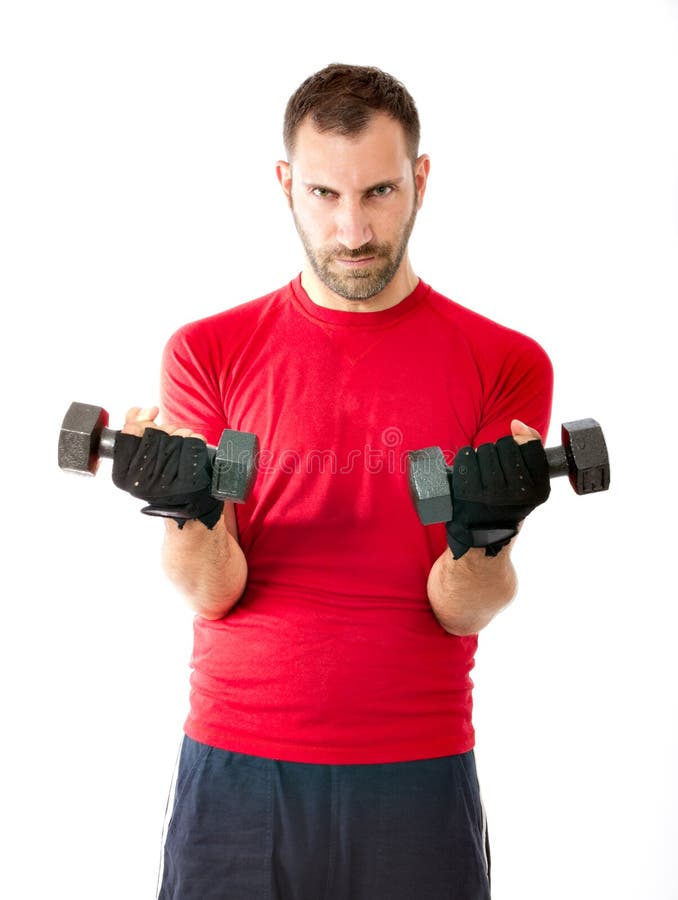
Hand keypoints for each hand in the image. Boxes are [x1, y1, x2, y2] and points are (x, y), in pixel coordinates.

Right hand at [112, 406, 222, 529]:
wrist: (188, 509)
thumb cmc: (164, 479)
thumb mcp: (141, 455)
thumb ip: (134, 427)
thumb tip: (143, 410)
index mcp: (124, 476)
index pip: (129, 432)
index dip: (142, 422)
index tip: (151, 422)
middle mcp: (141, 482)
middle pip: (154, 432)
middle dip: (165, 429)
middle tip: (170, 437)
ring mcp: (165, 483)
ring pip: (175, 435)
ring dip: (181, 434)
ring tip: (182, 446)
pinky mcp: (189, 480)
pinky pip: (193, 442)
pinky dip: (196, 439)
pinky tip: (194, 448)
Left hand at [445, 420, 550, 559]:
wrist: (483, 535)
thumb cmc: (506, 503)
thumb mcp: (529, 482)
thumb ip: (531, 447)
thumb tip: (516, 424)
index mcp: (538, 490)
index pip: (530, 445)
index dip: (519, 443)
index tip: (514, 455)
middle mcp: (517, 493)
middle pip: (506, 445)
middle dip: (498, 449)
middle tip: (496, 465)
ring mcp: (492, 494)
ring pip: (485, 449)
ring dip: (481, 454)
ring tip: (483, 470)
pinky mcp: (468, 493)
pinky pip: (466, 457)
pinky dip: (465, 457)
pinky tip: (469, 470)